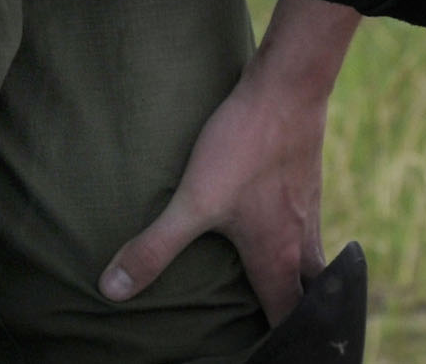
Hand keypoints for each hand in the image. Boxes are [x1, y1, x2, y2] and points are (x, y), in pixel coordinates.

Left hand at [99, 52, 328, 322]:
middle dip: (295, 315)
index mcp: (276, 258)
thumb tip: (112, 291)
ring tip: (277, 286)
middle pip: (308, 295)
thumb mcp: (193, 201)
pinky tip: (274, 227)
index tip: (266, 352)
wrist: (287, 89)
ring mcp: (309, 209)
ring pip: (312, 260)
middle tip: (276, 327)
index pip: (288, 318)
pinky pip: (308, 226)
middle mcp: (300, 241)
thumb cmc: (244, 147)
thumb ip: (154, 247)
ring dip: (300, 279)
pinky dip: (296, 241)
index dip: (279, 342)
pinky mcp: (306, 180)